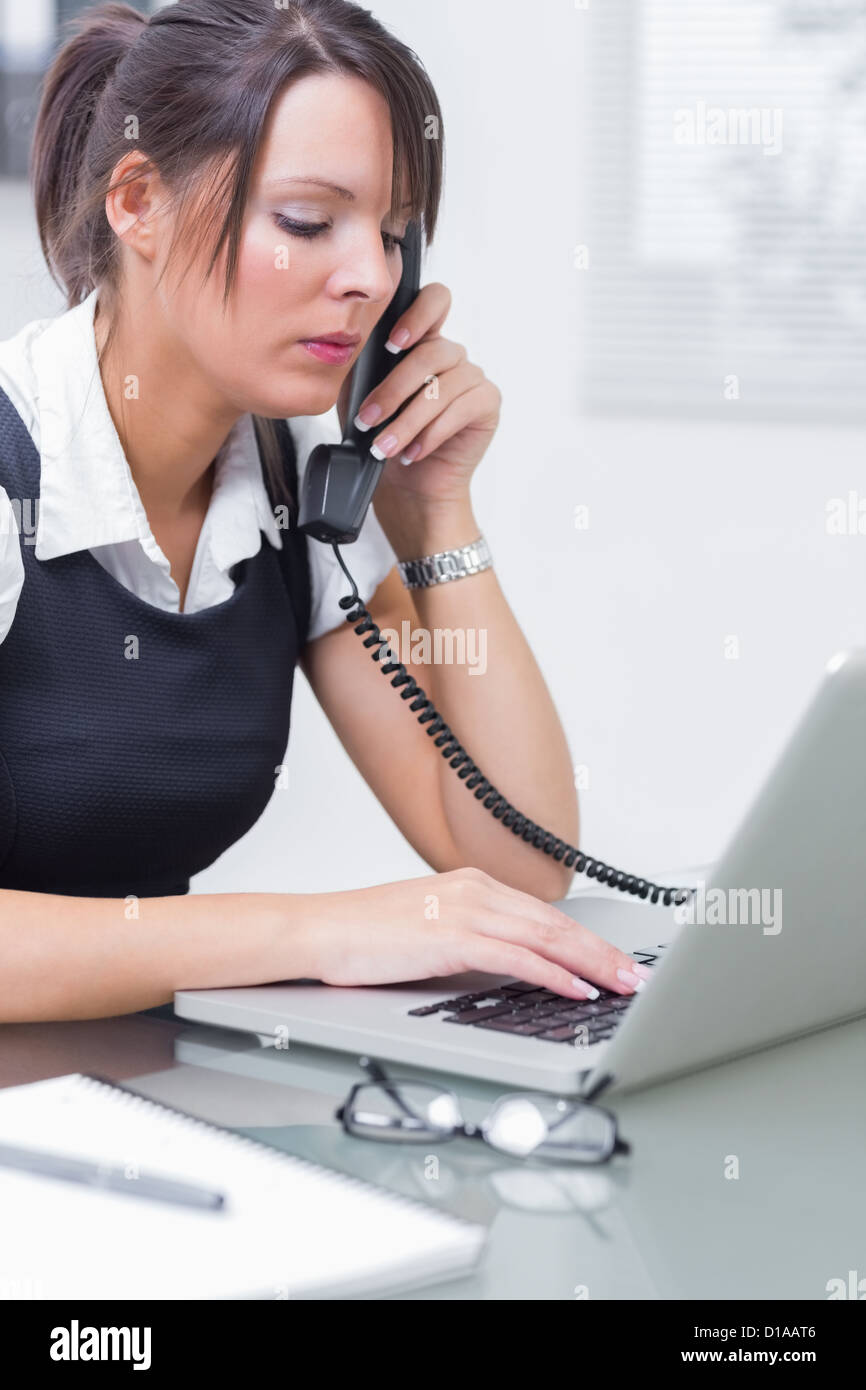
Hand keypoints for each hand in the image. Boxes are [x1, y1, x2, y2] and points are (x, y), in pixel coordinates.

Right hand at [293, 867, 652, 997]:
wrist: (320, 929)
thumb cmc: (365, 935)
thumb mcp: (429, 928)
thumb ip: (473, 939)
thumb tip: (513, 966)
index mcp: (472, 884)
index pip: (545, 914)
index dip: (587, 939)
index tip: (616, 960)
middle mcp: (474, 890)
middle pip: (556, 923)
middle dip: (602, 952)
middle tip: (636, 976)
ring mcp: (463, 910)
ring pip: (546, 937)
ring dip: (591, 964)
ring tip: (621, 985)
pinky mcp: (450, 936)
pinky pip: (515, 956)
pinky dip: (552, 973)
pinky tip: (575, 989)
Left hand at [340, 282, 501, 509]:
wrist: (407, 486)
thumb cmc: (382, 437)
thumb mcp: (359, 396)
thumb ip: (359, 366)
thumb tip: (347, 346)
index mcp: (423, 342)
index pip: (434, 300)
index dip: (418, 313)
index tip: (391, 344)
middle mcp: (452, 355)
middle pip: (430, 354)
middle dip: (393, 390)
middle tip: (367, 420)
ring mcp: (473, 377)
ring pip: (442, 388)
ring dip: (407, 422)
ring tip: (384, 448)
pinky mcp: (487, 403)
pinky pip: (461, 409)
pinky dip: (432, 434)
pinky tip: (413, 453)